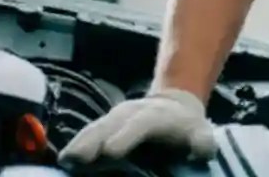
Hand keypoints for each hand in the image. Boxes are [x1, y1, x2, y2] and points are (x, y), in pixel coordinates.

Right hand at [58, 88, 216, 165]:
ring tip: (66, 160)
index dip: (126, 136)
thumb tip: (202, 150)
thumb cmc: (188, 128)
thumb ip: (203, 141)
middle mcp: (130, 113)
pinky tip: (65, 161)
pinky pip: (88, 135)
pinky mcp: (104, 128)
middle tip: (77, 158)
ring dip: (80, 143)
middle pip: (110, 124)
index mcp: (155, 115)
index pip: (140, 124)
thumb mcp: (202, 132)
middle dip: (93, 140)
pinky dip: (76, 146)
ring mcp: (114, 119)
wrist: (173, 107)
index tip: (111, 152)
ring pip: (95, 128)